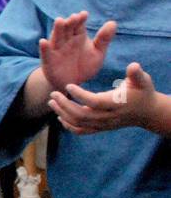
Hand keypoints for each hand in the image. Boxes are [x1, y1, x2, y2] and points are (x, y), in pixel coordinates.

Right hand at [39, 12, 116, 92]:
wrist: (73, 83)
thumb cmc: (85, 66)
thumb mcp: (98, 53)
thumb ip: (103, 39)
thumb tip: (113, 22)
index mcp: (78, 37)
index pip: (79, 25)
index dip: (80, 19)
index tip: (84, 14)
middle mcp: (66, 41)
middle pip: (67, 29)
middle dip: (70, 22)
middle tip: (73, 17)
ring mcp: (57, 50)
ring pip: (56, 38)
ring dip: (57, 29)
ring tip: (59, 20)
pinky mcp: (49, 61)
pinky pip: (46, 53)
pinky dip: (44, 48)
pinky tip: (43, 41)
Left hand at [48, 61, 168, 135]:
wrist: (147, 112)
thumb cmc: (143, 92)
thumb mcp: (143, 81)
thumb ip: (136, 74)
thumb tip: (133, 65)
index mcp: (116, 104)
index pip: (94, 102)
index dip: (80, 95)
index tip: (68, 85)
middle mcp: (108, 117)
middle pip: (82, 115)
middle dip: (65, 105)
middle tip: (53, 94)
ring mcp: (103, 125)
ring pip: (79, 124)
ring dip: (63, 114)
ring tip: (51, 102)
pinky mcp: (100, 129)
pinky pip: (82, 131)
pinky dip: (69, 126)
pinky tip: (59, 117)